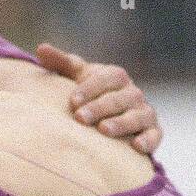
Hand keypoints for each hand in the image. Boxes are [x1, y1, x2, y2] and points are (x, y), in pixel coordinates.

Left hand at [36, 43, 161, 153]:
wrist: (111, 117)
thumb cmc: (90, 93)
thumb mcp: (77, 76)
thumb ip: (61, 63)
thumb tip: (41, 49)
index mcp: (116, 77)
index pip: (106, 78)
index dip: (90, 88)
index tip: (72, 100)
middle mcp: (133, 93)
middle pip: (120, 98)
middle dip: (100, 107)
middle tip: (80, 118)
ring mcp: (144, 112)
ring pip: (138, 116)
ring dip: (122, 123)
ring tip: (104, 130)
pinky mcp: (152, 131)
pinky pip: (155, 135)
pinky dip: (149, 140)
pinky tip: (136, 146)